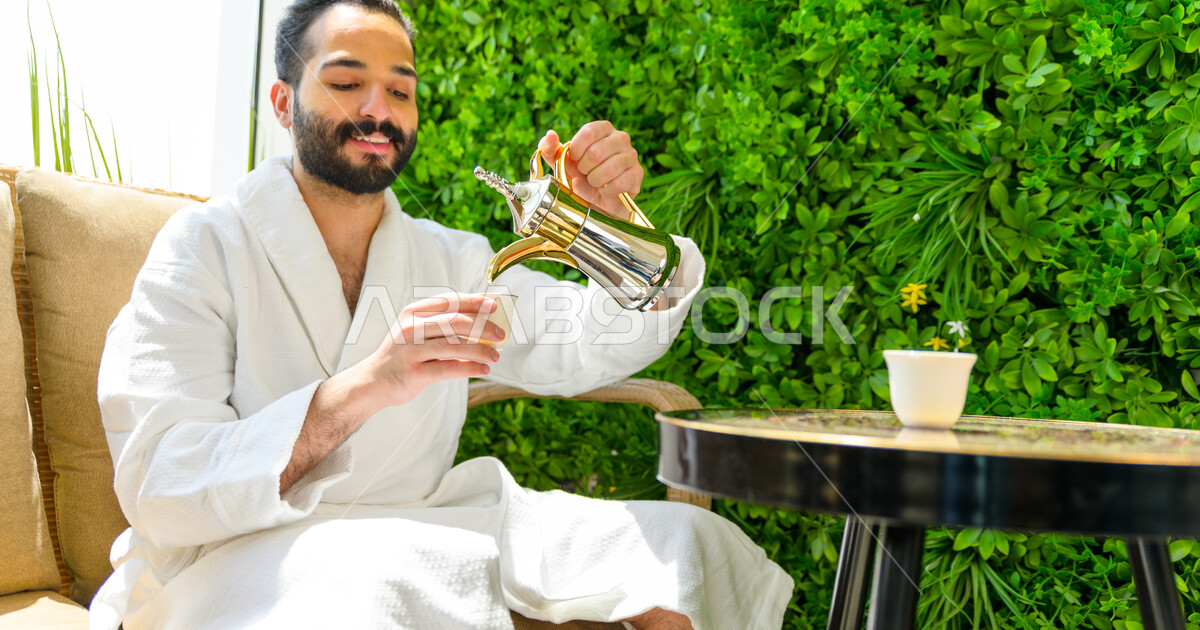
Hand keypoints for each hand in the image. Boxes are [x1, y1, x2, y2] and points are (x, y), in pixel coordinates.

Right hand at [358, 293, 504, 407]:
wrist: (371, 383)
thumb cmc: (401, 356)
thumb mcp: (414, 333)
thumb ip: (441, 328)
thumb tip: (481, 326)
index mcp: (412, 313)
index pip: (449, 302)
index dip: (474, 302)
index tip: (494, 305)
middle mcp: (411, 328)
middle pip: (456, 322)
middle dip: (484, 327)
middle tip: (501, 335)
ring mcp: (411, 350)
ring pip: (455, 345)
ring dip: (481, 350)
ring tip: (495, 356)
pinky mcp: (413, 373)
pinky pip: (449, 368)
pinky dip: (471, 368)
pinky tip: (484, 369)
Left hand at [538, 121, 643, 220]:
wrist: (598, 203)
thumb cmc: (580, 179)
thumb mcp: (562, 164)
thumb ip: (551, 149)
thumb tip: (550, 134)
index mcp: (603, 129)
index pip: (589, 132)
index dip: (577, 151)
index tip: (574, 161)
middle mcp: (621, 138)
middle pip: (597, 152)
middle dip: (585, 169)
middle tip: (586, 174)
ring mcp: (632, 155)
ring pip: (609, 168)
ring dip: (596, 181)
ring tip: (596, 182)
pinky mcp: (637, 174)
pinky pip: (619, 183)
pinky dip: (607, 191)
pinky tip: (606, 190)